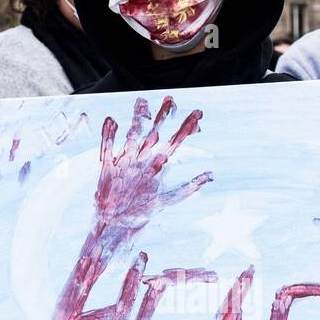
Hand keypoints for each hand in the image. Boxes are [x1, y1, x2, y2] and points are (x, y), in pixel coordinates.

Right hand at [94, 97, 211, 228]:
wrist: (119, 221)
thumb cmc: (144, 210)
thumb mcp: (170, 199)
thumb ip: (189, 187)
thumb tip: (211, 175)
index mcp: (158, 163)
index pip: (175, 142)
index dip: (186, 128)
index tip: (198, 114)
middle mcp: (143, 157)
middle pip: (154, 132)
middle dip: (162, 116)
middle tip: (171, 99)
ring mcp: (126, 160)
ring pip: (133, 135)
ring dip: (137, 119)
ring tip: (142, 102)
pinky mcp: (109, 166)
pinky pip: (108, 148)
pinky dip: (108, 135)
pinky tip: (111, 121)